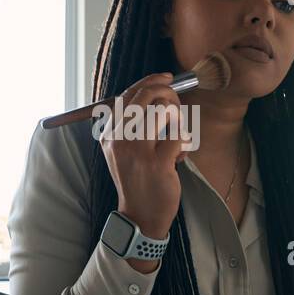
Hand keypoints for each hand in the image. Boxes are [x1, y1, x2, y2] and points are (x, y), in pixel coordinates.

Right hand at [97, 72, 189, 252]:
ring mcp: (137, 151)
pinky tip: (179, 156)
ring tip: (177, 134)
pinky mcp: (156, 163)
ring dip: (178, 118)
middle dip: (169, 93)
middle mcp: (119, 138)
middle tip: (177, 104)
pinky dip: (184, 142)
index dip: (150, 81)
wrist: (140, 215)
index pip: (128, 94)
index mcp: (109, 133)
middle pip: (146, 95)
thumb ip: (133, 125)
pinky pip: (178, 136)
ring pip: (164, 110)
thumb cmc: (138, 180)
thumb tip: (157, 95)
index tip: (167, 79)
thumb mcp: (123, 152)